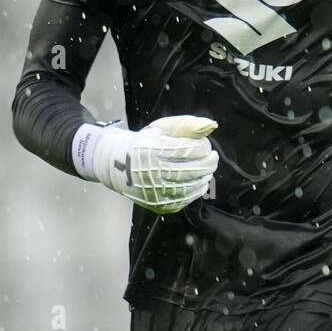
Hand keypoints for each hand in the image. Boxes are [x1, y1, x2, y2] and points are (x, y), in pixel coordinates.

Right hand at [78, 115, 218, 214]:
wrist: (118, 166)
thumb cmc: (145, 143)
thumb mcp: (162, 128)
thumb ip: (188, 125)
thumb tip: (211, 125)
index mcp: (152, 150)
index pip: (188, 150)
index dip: (203, 147)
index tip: (205, 145)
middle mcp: (151, 173)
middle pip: (191, 170)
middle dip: (208, 163)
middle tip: (213, 157)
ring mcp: (154, 192)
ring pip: (190, 187)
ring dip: (205, 176)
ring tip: (207, 168)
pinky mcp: (158, 205)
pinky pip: (185, 199)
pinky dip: (197, 190)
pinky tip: (199, 181)